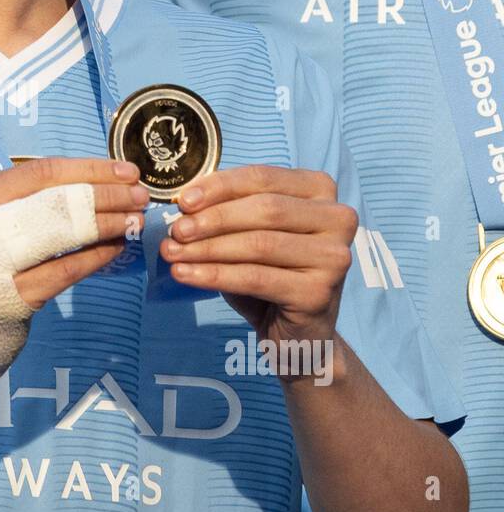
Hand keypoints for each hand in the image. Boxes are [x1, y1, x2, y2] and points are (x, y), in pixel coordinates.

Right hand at [0, 157, 147, 309]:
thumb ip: (34, 196)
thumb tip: (103, 178)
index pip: (41, 171)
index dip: (89, 169)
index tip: (126, 171)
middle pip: (56, 200)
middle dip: (106, 195)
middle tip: (139, 196)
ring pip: (64, 234)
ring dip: (108, 224)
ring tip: (134, 220)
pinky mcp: (14, 296)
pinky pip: (66, 270)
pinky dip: (96, 256)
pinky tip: (117, 247)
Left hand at [159, 165, 357, 345]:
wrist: (298, 333)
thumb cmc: (271, 273)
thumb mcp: (250, 232)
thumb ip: (228, 210)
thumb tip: (185, 201)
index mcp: (321, 190)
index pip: (263, 177)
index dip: (219, 186)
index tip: (183, 200)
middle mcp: (338, 219)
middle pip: (264, 210)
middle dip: (212, 219)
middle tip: (175, 231)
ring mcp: (334, 257)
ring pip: (259, 244)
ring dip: (208, 248)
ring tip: (173, 254)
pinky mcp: (319, 292)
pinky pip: (255, 278)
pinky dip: (214, 275)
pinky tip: (185, 275)